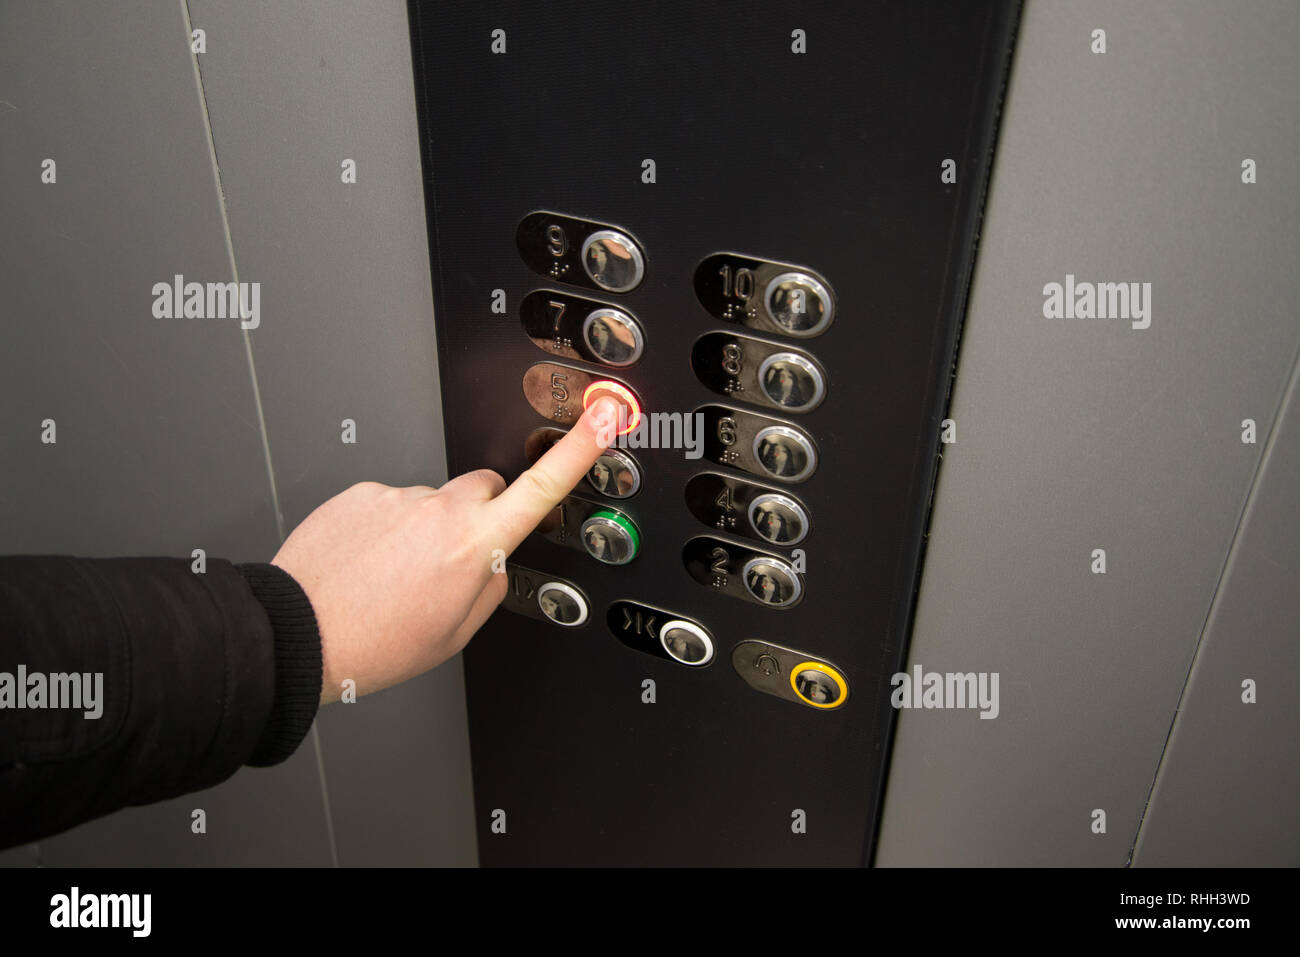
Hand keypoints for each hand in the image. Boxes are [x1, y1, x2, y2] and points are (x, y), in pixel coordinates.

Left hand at [271, 397, 621, 703]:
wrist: (296, 632)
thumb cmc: (372, 643)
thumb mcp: (453, 634)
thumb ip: (487, 589)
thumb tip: (491, 564)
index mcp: (473, 546)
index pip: (543, 487)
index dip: (581, 446)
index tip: (604, 414)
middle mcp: (439, 510)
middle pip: (486, 487)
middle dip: (483, 512)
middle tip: (455, 557)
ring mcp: (397, 496)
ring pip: (432, 501)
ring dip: (424, 529)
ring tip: (393, 575)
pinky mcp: (361, 492)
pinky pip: (390, 503)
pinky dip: (386, 529)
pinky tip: (368, 563)